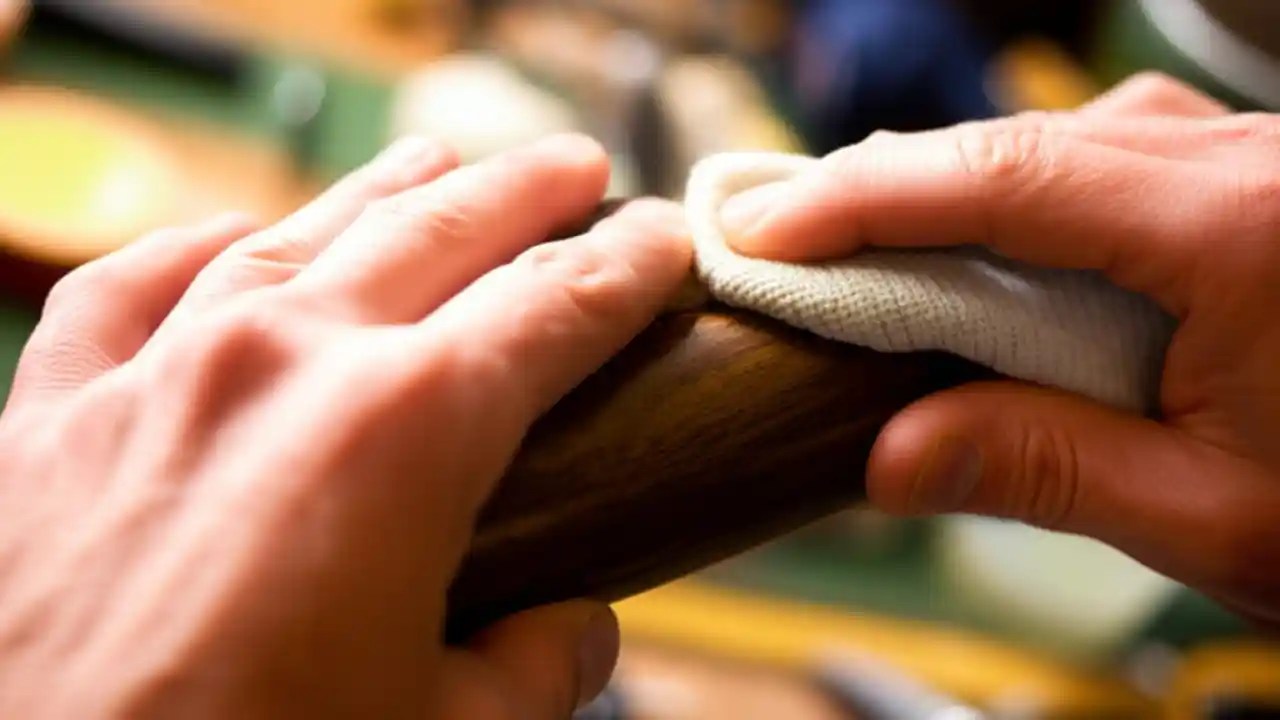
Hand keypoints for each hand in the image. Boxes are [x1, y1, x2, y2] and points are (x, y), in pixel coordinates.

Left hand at [0, 134, 690, 716]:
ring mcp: (159, 377)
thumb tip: (574, 629)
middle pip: (440, 230)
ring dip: (384, 191)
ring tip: (437, 164)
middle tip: (576, 167)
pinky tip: (231, 240)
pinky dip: (192, 251)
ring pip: (300, 233)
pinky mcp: (52, 421)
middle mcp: (282, 364)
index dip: (624, 266)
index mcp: (402, 433)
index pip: (553, 308)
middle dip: (524, 191)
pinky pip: (130, 292)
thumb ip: (533, 670)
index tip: (662, 237)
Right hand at [721, 73, 1279, 629]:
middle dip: (882, 189)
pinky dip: (1015, 197)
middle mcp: (1247, 165)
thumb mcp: (1215, 516)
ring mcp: (1254, 159)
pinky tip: (972, 242)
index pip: (1005, 182)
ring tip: (851, 241)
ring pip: (1058, 143)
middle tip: (778, 235)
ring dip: (946, 191)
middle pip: (1017, 146)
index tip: (766, 227)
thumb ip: (1046, 472)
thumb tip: (889, 460)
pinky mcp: (1249, 180)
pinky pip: (1107, 160)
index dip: (865, 196)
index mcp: (1244, 233)